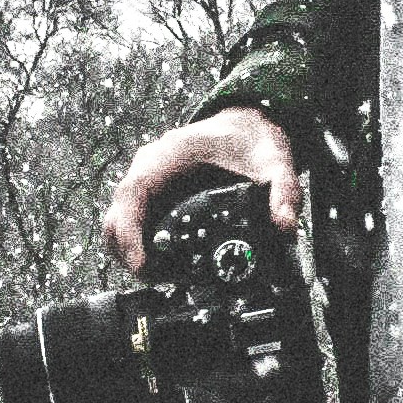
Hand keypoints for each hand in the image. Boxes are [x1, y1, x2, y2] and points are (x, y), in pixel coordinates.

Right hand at [101, 107, 301, 276]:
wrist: (247, 122)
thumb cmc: (251, 138)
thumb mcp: (274, 162)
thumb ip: (283, 191)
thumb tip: (284, 226)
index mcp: (169, 155)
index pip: (133, 194)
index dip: (130, 232)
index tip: (142, 264)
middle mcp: (150, 166)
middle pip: (117, 214)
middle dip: (128, 253)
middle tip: (157, 280)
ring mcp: (148, 180)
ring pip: (119, 222)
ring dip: (131, 253)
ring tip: (162, 277)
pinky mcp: (153, 193)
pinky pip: (133, 222)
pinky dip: (139, 246)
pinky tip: (163, 266)